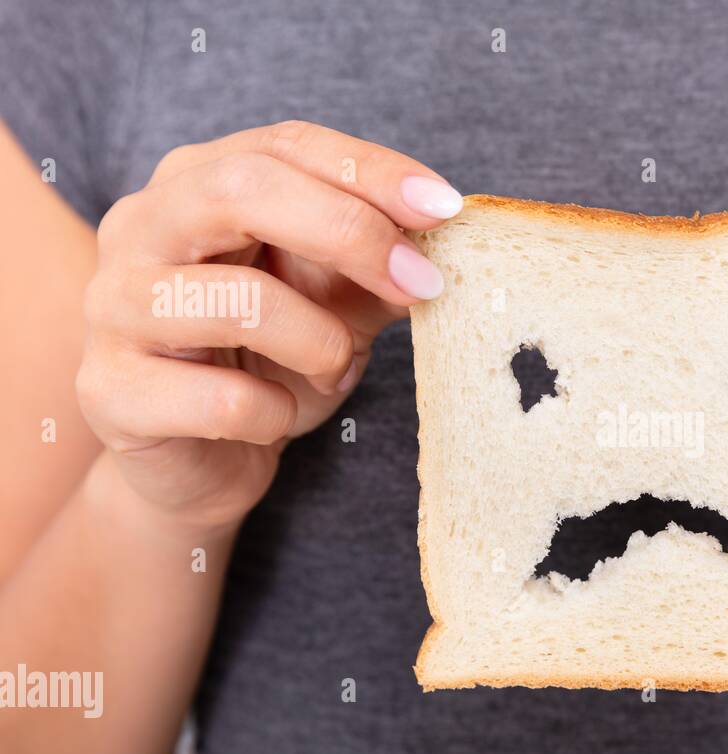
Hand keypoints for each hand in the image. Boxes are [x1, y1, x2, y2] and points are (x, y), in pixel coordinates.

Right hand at [77, 121, 461, 528]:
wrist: (201, 463)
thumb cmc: (269, 366)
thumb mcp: (335, 305)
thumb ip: (378, 266)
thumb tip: (445, 236)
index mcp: (195, 185)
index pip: (285, 146)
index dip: (371, 170)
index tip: (446, 208)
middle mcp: (141, 228)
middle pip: (241, 189)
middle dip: (350, 232)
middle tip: (422, 282)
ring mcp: (114, 306)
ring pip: (239, 299)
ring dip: (319, 341)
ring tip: (332, 365)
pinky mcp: (111, 391)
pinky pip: (224, 400)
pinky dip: (276, 413)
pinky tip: (275, 416)